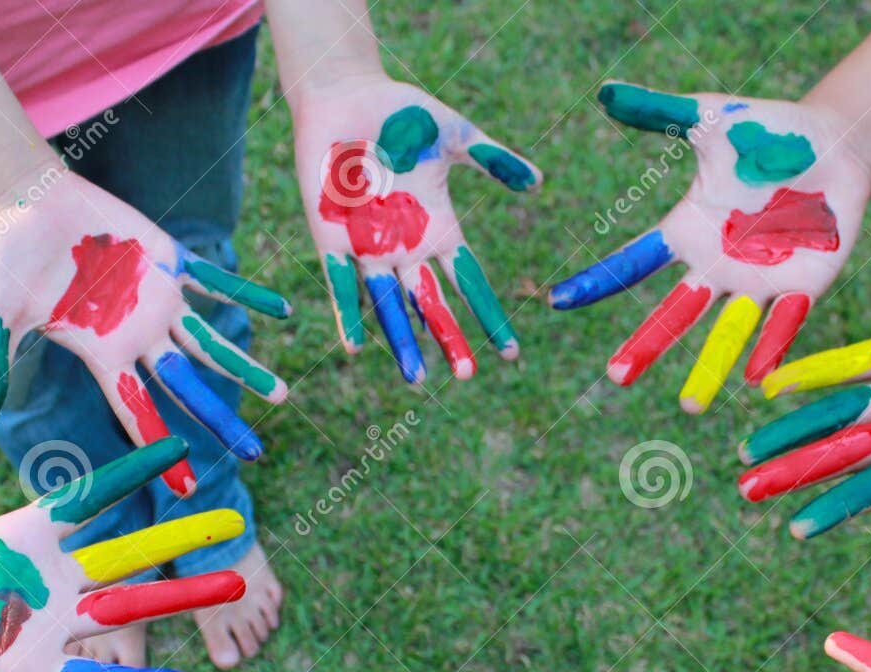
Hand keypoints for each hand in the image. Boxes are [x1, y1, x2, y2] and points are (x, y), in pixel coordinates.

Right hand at [0, 171, 290, 492]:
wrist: (27, 200)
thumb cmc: (6, 258)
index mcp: (103, 354)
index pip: (138, 411)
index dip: (161, 449)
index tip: (189, 488)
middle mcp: (137, 335)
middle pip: (188, 388)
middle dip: (221, 421)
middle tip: (257, 454)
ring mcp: (158, 300)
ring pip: (211, 344)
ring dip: (246, 368)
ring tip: (283, 397)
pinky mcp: (170, 261)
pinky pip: (217, 282)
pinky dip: (248, 294)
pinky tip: (283, 310)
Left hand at [0, 423, 246, 671]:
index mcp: (19, 537)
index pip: (90, 498)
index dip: (133, 473)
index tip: (177, 449)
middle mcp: (44, 581)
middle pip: (129, 554)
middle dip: (183, 537)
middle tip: (234, 519)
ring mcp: (42, 629)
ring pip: (129, 610)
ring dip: (183, 599)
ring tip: (237, 585)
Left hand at [291, 72, 541, 382]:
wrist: (344, 93)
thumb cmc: (400, 111)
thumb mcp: (454, 135)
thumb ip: (492, 159)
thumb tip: (538, 181)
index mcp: (439, 228)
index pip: (470, 283)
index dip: (489, 316)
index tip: (511, 352)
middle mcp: (406, 247)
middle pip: (433, 304)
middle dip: (450, 339)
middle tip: (466, 375)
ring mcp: (369, 247)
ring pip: (390, 305)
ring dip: (403, 341)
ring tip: (415, 378)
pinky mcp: (332, 238)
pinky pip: (342, 283)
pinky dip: (349, 313)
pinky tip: (355, 346)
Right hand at [550, 85, 869, 413]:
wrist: (835, 145)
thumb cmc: (768, 132)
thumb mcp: (711, 117)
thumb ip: (660, 112)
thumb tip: (604, 93)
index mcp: (689, 233)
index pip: (635, 261)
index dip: (599, 280)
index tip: (558, 301)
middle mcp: (717, 268)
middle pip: (674, 313)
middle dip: (646, 345)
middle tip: (616, 377)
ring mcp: (758, 284)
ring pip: (725, 334)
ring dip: (707, 369)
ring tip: (690, 408)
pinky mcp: (802, 288)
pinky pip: (783, 322)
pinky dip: (770, 346)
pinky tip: (757, 378)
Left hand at [741, 292, 870, 562]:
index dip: (839, 506)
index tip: (797, 530)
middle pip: (842, 457)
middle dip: (795, 472)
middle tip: (746, 492)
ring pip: (833, 415)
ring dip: (790, 432)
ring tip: (744, 451)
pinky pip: (844, 366)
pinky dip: (809, 375)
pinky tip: (769, 387)